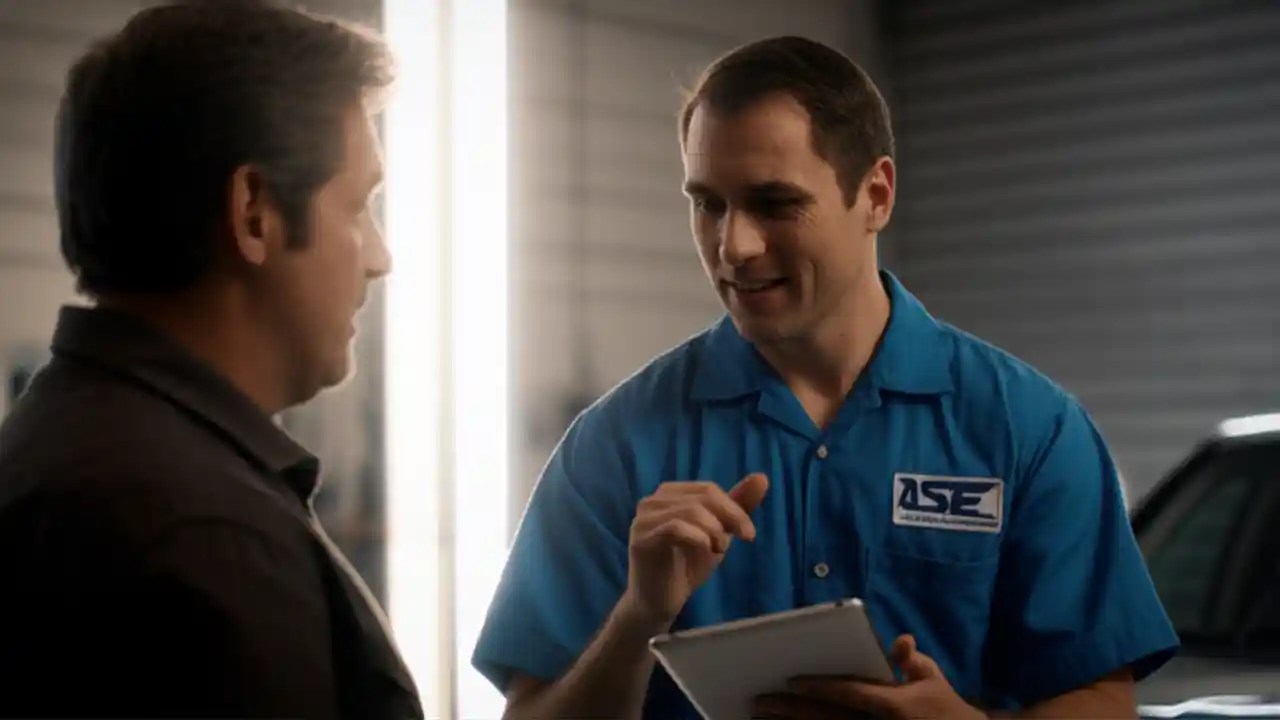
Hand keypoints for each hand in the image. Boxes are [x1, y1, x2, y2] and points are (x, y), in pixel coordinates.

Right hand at [621, 473, 768, 624]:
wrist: (659, 603)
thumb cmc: (686, 566)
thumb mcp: (718, 533)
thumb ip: (736, 506)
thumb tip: (762, 477)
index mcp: (669, 494)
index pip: (708, 488)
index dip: (733, 508)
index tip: (749, 534)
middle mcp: (652, 501)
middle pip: (702, 497)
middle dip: (730, 518)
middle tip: (742, 540)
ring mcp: (644, 518)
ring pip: (691, 510)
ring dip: (714, 531)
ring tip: (718, 550)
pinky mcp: (641, 539)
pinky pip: (675, 528)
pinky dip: (698, 538)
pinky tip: (705, 550)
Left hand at [753, 635, 986, 719]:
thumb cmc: (944, 710)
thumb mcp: (933, 680)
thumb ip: (912, 660)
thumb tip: (901, 641)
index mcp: (891, 704)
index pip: (848, 693)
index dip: (819, 687)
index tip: (791, 681)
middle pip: (825, 718)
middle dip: (789, 710)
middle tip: (759, 701)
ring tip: (761, 718)